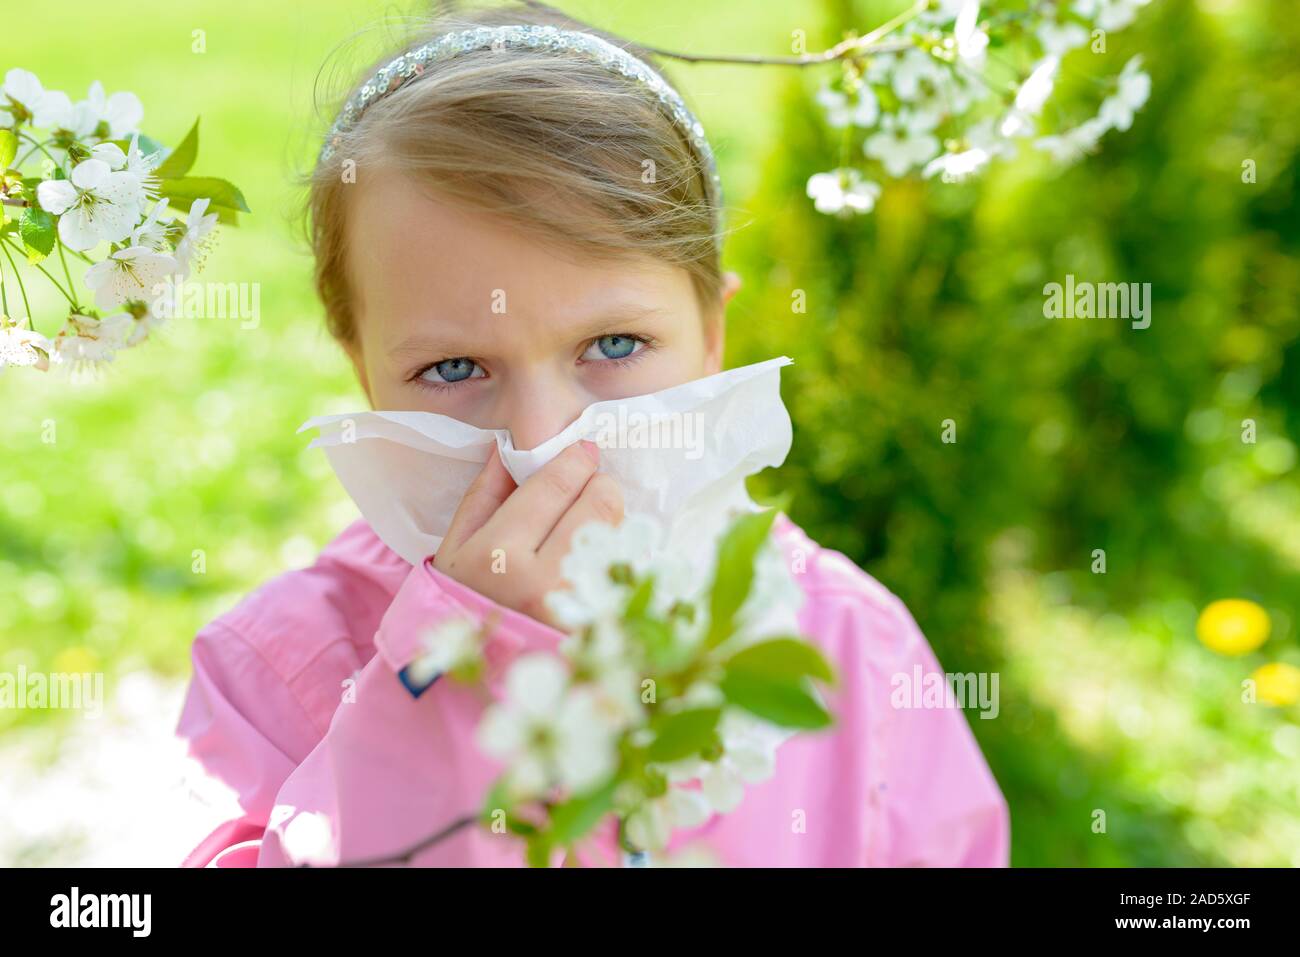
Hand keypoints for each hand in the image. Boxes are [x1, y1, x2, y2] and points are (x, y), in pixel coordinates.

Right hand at [432, 440, 623, 625]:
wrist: (479, 678)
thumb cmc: (464, 604)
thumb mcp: (455, 548)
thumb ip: (484, 492)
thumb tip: (511, 446)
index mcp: (498, 557)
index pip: (556, 485)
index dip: (576, 459)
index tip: (583, 451)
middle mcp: (543, 583)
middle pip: (600, 503)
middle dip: (598, 487)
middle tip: (587, 490)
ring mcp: (581, 610)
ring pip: (619, 535)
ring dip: (608, 524)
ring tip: (584, 535)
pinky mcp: (607, 630)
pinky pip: (628, 571)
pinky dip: (616, 559)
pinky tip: (593, 568)